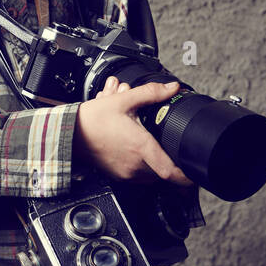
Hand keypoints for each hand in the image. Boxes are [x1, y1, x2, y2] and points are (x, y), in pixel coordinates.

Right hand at [72, 77, 193, 186]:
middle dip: (170, 162)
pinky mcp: (118, 176)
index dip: (186, 177)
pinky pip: (139, 177)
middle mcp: (135, 164)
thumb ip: (151, 93)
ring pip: (152, 176)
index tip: (195, 174)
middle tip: (170, 149)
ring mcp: (126, 173)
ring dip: (157, 165)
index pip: (170, 172)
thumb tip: (172, 88)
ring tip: (152, 148)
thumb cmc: (92, 120)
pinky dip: (144, 168)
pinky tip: (137, 152)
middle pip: (164, 173)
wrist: (70, 133)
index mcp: (141, 147)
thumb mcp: (124, 101)